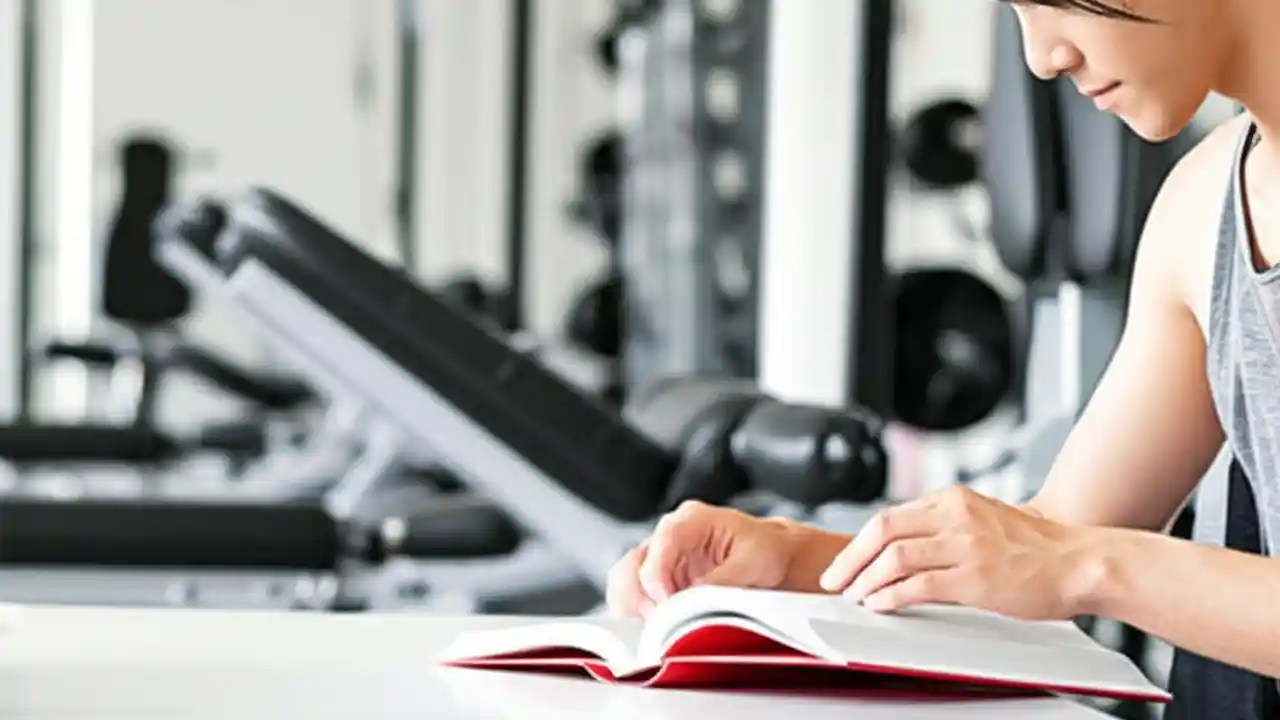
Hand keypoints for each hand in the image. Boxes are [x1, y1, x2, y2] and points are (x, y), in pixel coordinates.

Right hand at [607, 501, 816, 617]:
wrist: (770, 558)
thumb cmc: (763, 551)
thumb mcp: (756, 561)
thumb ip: (726, 578)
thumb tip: (697, 599)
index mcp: (691, 520)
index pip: (662, 540)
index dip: (660, 574)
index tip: (669, 603)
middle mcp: (667, 536)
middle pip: (631, 564)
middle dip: (641, 598)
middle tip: (662, 622)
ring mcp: (658, 559)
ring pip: (624, 582)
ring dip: (635, 609)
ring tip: (658, 628)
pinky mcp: (655, 582)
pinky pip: (629, 597)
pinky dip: (636, 615)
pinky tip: (656, 627)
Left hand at [819, 485, 1100, 619]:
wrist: (1081, 561)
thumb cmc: (1036, 548)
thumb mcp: (982, 521)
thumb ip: (943, 529)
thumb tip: (901, 551)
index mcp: (953, 499)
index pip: (890, 516)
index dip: (859, 541)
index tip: (844, 562)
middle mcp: (955, 515)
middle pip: (883, 530)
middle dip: (850, 558)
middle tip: (834, 580)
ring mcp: (966, 545)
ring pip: (895, 557)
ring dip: (866, 580)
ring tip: (855, 597)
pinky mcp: (976, 577)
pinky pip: (919, 585)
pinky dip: (891, 596)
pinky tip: (880, 605)